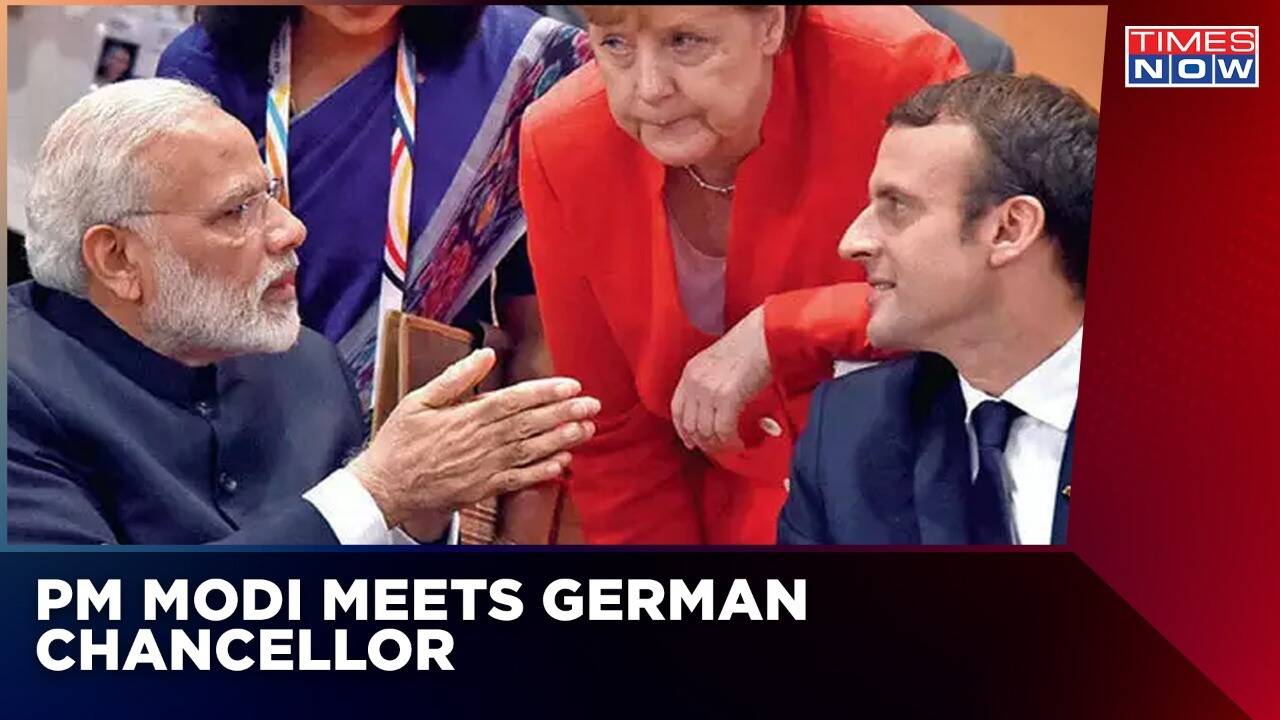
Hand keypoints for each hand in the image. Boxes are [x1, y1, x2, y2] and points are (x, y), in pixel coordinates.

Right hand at [347, 348, 599, 527]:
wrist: (384, 486)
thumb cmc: (400, 442)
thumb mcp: (419, 399)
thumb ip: (456, 378)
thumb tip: (485, 354)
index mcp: (466, 416)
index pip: (514, 400)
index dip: (545, 393)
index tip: (571, 385)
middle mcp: (481, 441)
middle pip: (530, 424)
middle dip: (563, 413)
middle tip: (592, 405)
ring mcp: (485, 466)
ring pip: (530, 450)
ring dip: (561, 440)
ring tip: (586, 429)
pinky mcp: (484, 488)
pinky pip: (519, 479)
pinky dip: (542, 472)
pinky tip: (563, 463)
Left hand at [670, 306, 771, 454]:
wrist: (765, 334)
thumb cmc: (749, 347)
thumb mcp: (717, 363)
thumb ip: (708, 383)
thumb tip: (712, 412)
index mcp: (690, 371)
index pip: (677, 409)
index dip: (682, 430)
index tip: (691, 442)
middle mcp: (695, 381)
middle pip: (690, 424)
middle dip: (703, 441)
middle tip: (717, 447)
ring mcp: (709, 390)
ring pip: (705, 431)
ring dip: (718, 444)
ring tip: (731, 445)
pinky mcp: (727, 397)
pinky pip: (723, 430)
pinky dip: (731, 442)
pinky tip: (739, 443)